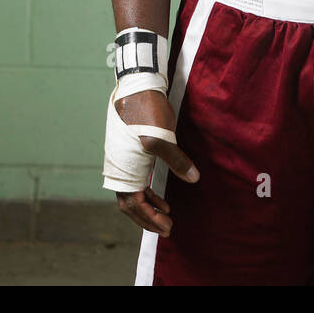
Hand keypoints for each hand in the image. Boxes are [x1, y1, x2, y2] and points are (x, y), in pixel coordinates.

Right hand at [112, 88, 198, 236]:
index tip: (167, 227)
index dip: (150, 218)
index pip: (133, 203)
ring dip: (148, 205)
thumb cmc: (146, 109)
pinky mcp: (130, 151)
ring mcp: (123, 159)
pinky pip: (136, 178)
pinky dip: (147, 190)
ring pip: (132, 191)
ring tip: (167, 214)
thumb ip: (175, 159)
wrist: (137, 84)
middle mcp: (119, 166)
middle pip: (129, 203)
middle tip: (167, 228)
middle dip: (147, 218)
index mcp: (124, 166)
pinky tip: (161, 193)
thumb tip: (193, 178)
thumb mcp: (162, 136)